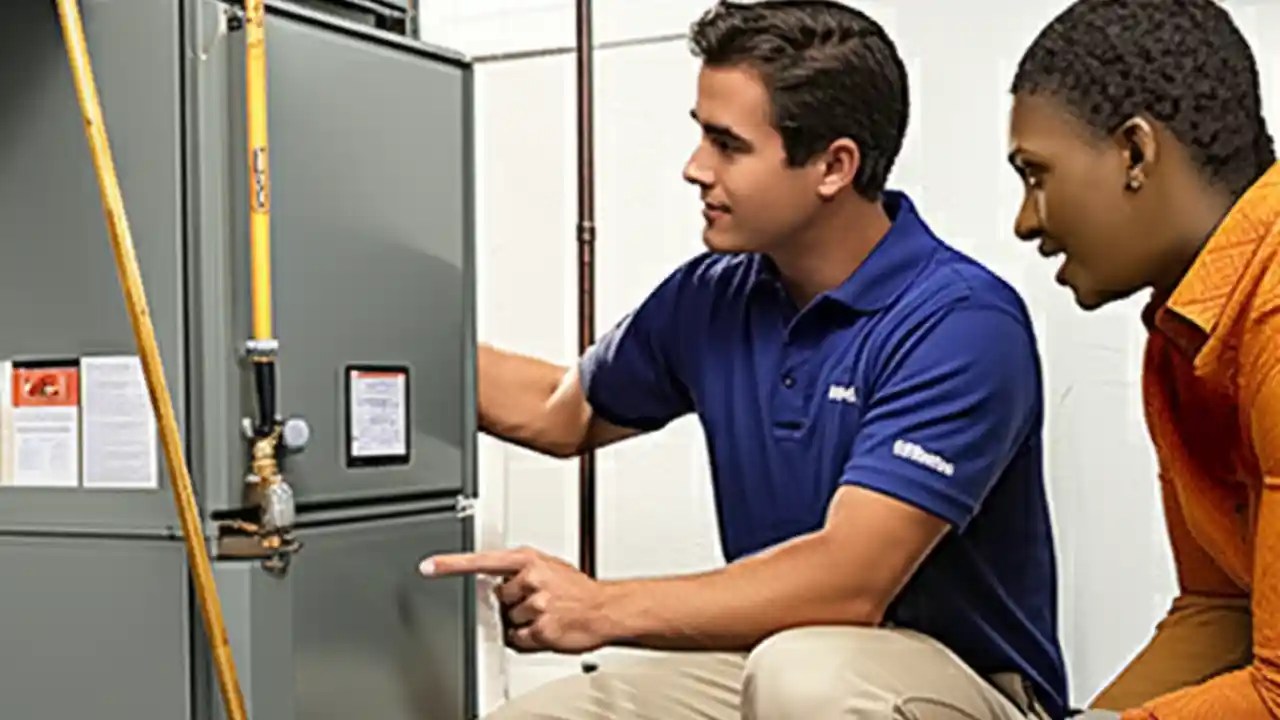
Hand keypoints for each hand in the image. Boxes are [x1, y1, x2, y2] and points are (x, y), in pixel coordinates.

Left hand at [420, 546, 612, 653]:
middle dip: (510, 604)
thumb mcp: (549, 567)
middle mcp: (530, 579)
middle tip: (536, 602)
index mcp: (528, 560)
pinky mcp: (541, 629)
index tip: (430, 566)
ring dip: (522, 622)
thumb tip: (497, 578)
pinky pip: (518, 639)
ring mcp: (536, 605)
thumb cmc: (578, 591)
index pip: (482, 560)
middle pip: (497, 598)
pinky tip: (545, 629)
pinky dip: (527, 639)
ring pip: (508, 621)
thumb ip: (519, 571)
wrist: (605, 610)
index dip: (453, 565)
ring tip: (546, 615)